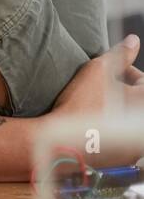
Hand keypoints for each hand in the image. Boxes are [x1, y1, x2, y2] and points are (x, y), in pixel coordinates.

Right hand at [44, 36, 143, 166]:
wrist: (62, 142)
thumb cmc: (80, 106)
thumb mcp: (98, 70)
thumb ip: (120, 54)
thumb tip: (133, 41)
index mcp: (143, 101)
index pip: (141, 80)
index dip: (122, 71)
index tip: (106, 74)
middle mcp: (140, 123)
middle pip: (136, 99)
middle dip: (121, 91)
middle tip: (99, 90)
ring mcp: (136, 144)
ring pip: (128, 117)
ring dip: (116, 109)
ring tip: (95, 106)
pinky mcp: (125, 157)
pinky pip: (121, 137)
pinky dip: (111, 128)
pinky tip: (93, 124)